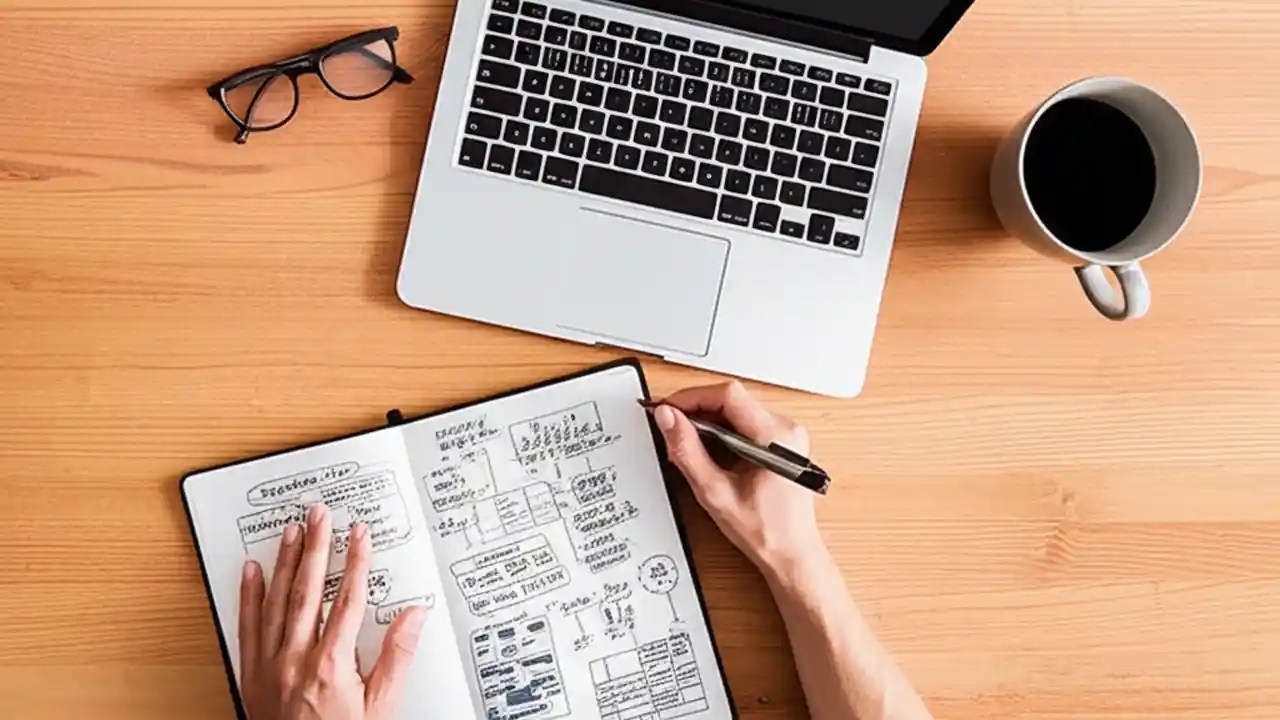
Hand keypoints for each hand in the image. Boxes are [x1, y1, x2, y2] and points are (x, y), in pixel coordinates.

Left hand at [238, 503, 425, 719]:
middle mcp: (297, 659)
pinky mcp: (252, 673)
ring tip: (293, 531)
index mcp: (332, 665)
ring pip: (277, 601)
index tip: (360, 534)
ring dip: (286, 562)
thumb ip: (396, 659)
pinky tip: (252, 570)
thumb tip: (414, 617)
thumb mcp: (381, 708)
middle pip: (308, 591)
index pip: (347, 600)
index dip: (356, 562)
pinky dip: (249, 595)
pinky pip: (249, 626)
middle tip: (321, 515)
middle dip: (318, 547)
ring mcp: (271, 664)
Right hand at [652, 381, 824, 573]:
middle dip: (696, 410)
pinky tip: (706, 449)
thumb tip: (668, 419)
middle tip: (670, 428)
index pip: (728, 395)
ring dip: (706, 421)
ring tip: (685, 443)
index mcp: (775, 437)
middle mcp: (786, 429)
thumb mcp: (715, 492)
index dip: (691, 397)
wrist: (792, 553)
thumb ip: (688, 451)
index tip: (668, 409)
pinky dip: (720, 430)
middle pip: (731, 399)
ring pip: (736, 409)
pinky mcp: (780, 442)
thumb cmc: (766, 531)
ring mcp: (786, 434)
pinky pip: (745, 422)